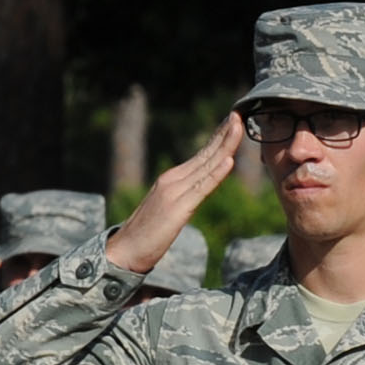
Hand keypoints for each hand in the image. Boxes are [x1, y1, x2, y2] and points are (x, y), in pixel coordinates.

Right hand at [106, 112, 243, 279]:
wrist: (125, 250)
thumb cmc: (148, 235)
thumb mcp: (171, 211)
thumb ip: (184, 198)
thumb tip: (199, 192)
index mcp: (172, 180)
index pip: (201, 155)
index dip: (218, 138)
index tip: (233, 122)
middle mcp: (173, 180)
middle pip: (205, 153)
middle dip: (224, 134)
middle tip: (239, 114)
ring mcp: (174, 191)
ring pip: (206, 165)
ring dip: (225, 145)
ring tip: (238, 127)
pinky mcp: (178, 208)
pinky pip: (202, 188)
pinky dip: (216, 173)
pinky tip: (229, 161)